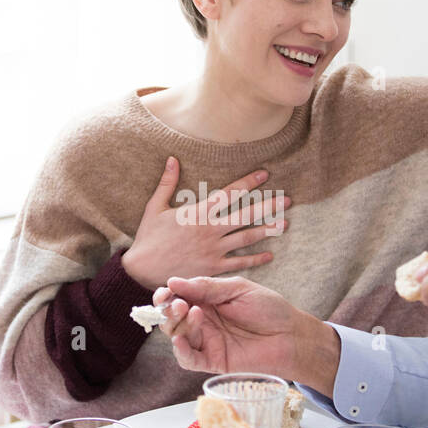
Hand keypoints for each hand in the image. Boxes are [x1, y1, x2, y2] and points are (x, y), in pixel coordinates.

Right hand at [121, 158, 289, 289]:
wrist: (140, 269)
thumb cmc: (148, 238)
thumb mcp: (156, 207)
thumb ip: (167, 183)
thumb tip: (172, 158)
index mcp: (197, 213)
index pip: (229, 193)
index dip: (248, 183)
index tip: (265, 175)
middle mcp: (209, 230)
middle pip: (244, 215)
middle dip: (267, 206)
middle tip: (287, 200)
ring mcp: (213, 250)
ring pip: (246, 238)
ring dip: (267, 230)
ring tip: (285, 224)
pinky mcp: (212, 269)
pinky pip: (239, 264)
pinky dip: (255, 260)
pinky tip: (270, 255)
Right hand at [155, 276, 337, 391]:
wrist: (291, 336)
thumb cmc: (270, 309)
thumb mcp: (238, 289)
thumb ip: (207, 286)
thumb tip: (173, 281)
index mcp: (207, 300)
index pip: (177, 296)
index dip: (166, 294)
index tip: (165, 291)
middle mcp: (203, 320)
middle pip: (172, 317)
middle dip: (169, 309)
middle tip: (179, 304)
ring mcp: (206, 341)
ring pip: (177, 335)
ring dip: (177, 324)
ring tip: (192, 312)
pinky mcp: (212, 361)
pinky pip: (188, 359)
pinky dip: (180, 351)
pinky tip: (181, 340)